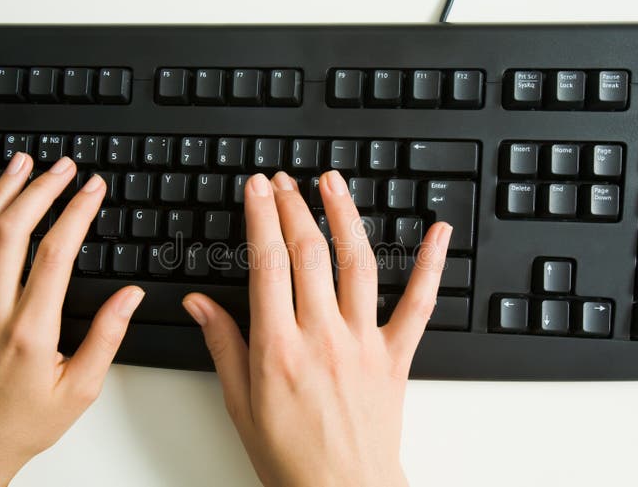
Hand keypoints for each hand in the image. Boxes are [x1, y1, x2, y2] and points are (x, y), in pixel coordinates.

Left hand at [0, 154, 143, 486]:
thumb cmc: (27, 419)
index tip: (93, 188)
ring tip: (21, 163)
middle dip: (41, 190)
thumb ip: (107, 336)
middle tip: (63, 166)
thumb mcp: (81, 387)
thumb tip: (130, 296)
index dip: (77, 213)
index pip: (55, 254)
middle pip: (12, 231)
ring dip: (0, 193)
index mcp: (30, 330)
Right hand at [182, 171, 450, 486]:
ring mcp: (364, 342)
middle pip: (308, 253)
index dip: (261, 217)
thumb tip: (199, 304)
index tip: (257, 189)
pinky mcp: (396, 355)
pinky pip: (420, 303)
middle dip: (293, 206)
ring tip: (331, 182)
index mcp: (279, 348)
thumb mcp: (241, 404)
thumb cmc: (291, 456)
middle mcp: (323, 337)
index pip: (268, 264)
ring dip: (344, 216)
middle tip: (282, 181)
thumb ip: (223, 345)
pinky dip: (432, 265)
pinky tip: (438, 232)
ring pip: (358, 264)